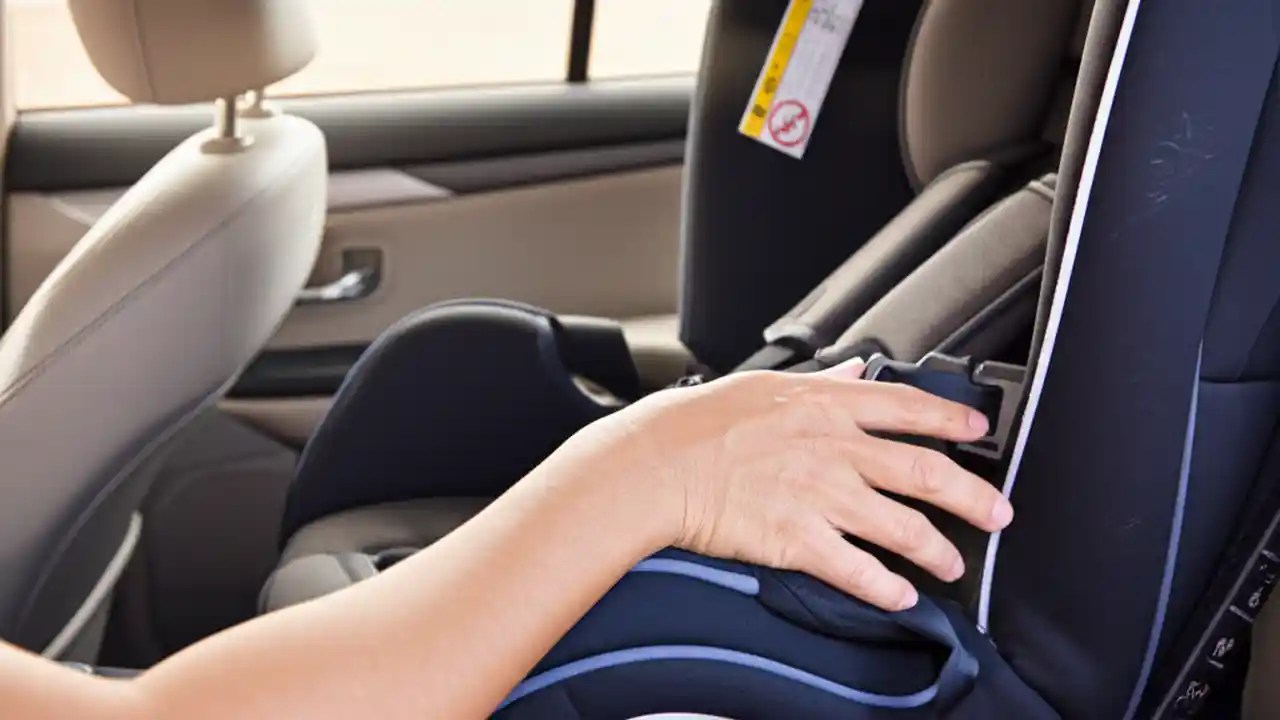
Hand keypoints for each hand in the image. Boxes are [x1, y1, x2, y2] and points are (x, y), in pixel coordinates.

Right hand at [580, 359, 1013, 611]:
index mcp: (826, 406)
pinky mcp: (797, 538)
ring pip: (902, 526)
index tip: (978, 433)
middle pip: (925, 473)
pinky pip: (857, 568)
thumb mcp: (765, 386)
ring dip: (937, 549)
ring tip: (953, 564)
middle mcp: (834, 448)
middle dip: (972, 497)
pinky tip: (899, 595)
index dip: (951, 422)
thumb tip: (857, 371)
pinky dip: (885, 586)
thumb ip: (822, 383)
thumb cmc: (699, 423)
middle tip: (997, 514)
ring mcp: (820, 494)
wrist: (657, 463)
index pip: (908, 408)